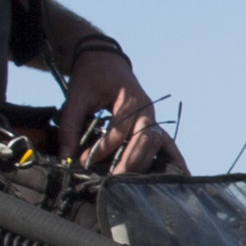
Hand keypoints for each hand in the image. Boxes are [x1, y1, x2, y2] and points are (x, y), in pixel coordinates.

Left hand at [65, 48, 171, 174]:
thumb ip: (69, 126)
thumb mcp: (76, 97)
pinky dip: (172, 159)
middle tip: (111, 182)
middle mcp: (146, 109)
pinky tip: (179, 175)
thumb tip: (66, 157)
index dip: (103, 148)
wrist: (105, 61)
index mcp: (129, 98)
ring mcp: (152, 118)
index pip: (120, 129)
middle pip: (145, 139)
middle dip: (129, 162)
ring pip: (156, 144)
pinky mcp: (152, 125)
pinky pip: (166, 144)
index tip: (84, 162)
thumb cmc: (91, 77)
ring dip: (144, 164)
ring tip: (129, 184)